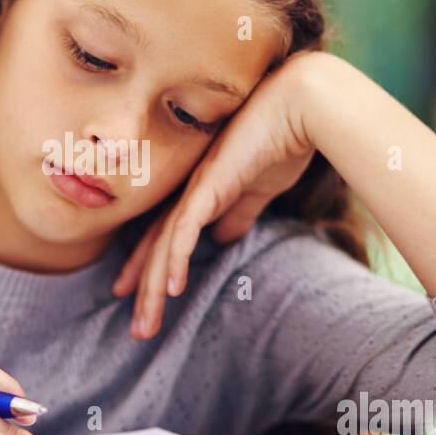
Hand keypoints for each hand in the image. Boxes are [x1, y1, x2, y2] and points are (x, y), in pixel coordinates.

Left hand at [111, 52, 320, 338]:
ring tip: (146, 325)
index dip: (149, 268)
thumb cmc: (281, 139)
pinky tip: (171, 288)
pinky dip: (175, 259)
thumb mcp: (257, 188)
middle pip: (158, 248)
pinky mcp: (210, 185)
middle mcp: (190, 191)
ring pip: (165, 246)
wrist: (300, 104)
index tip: (135, 297)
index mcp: (200, 191)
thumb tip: (222, 238)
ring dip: (154, 289)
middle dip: (145, 290)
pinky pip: (185, 229)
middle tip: (138, 330)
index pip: (166, 237)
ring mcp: (196, 187)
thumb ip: (238, 212)